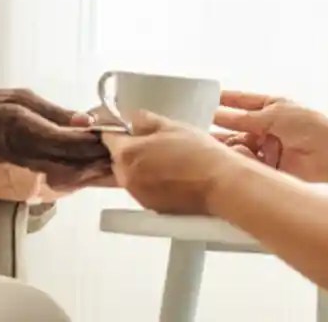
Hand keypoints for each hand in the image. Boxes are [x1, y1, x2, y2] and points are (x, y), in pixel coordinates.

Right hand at [0, 89, 109, 188]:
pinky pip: (64, 175)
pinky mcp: (37, 170)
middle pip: (72, 160)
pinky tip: (99, 165)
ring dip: (94, 167)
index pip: (65, 139)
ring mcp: (34, 165)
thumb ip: (55, 112)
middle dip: (98, 156)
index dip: (90, 139)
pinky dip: (84, 172)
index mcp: (26, 129)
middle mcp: (31, 152)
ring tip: (115, 158)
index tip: (111, 133)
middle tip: (122, 147)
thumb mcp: (24, 99)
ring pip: (71, 172)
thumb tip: (86, 120)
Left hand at [103, 111, 242, 214]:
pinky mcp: (151, 207)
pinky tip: (170, 173)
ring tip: (164, 157)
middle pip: (117, 158)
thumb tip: (132, 120)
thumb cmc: (198, 153)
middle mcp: (126, 177)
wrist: (220, 184)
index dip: (115, 128)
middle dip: (128, 148)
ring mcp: (137, 194)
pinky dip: (149, 181)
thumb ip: (145, 120)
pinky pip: (142, 188)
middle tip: (151, 140)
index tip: (122, 125)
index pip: (107, 136)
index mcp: (127, 153)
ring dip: (139, 165)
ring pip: (129, 174)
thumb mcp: (171, 126)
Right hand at [214, 91, 327, 182]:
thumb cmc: (309, 126)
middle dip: (221, 126)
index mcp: (272, 107)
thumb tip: (218, 114)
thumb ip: (243, 118)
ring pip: (240, 145)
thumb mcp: (272, 115)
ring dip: (226, 145)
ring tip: (206, 145)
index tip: (207, 98)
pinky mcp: (269, 166)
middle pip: (238, 126)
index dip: (226, 99)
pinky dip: (238, 160)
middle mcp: (268, 126)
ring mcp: (268, 146)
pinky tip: (224, 160)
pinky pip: (248, 161)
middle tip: (199, 127)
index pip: (243, 101)